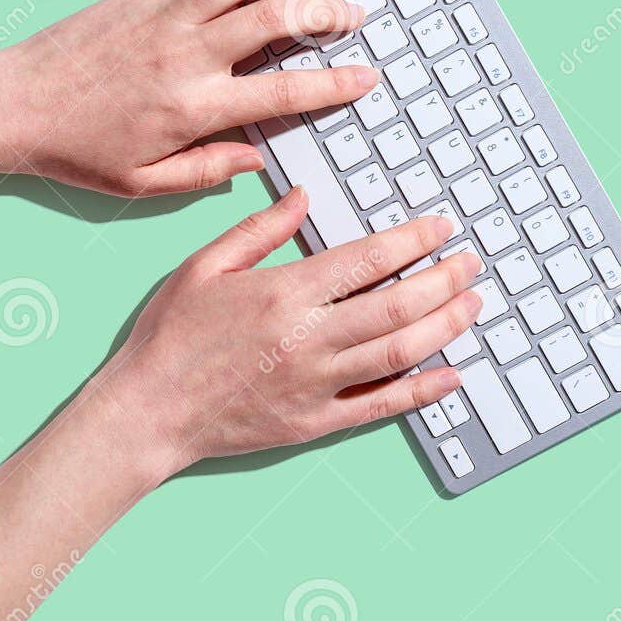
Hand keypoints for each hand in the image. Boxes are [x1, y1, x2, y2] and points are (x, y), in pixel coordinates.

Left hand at [0, 0, 376, 196]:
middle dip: (327, 12)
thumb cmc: (74, 148)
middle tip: (353, 16)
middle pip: (278, 17)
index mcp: (195, 108)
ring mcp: (166, 15)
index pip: (285, 92)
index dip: (334, 84)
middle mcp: (188, 54)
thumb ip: (208, 172)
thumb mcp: (143, 183)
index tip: (365, 78)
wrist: (13, 103)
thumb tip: (257, 160)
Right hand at [92, 188, 483, 474]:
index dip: (413, 241)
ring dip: (445, 326)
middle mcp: (308, 339)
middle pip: (397, 306)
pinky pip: (381, 406)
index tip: (441, 228)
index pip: (368, 260)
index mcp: (283, 294)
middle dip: (444, 280)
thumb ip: (259, 230)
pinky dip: (423, 392)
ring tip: (473, 305)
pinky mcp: (315, 422)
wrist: (148, 410)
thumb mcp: (204, 266)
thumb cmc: (170, 336)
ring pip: (399, 353)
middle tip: (471, 263)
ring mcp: (316, 384)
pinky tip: (453, 375)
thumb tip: (303, 198)